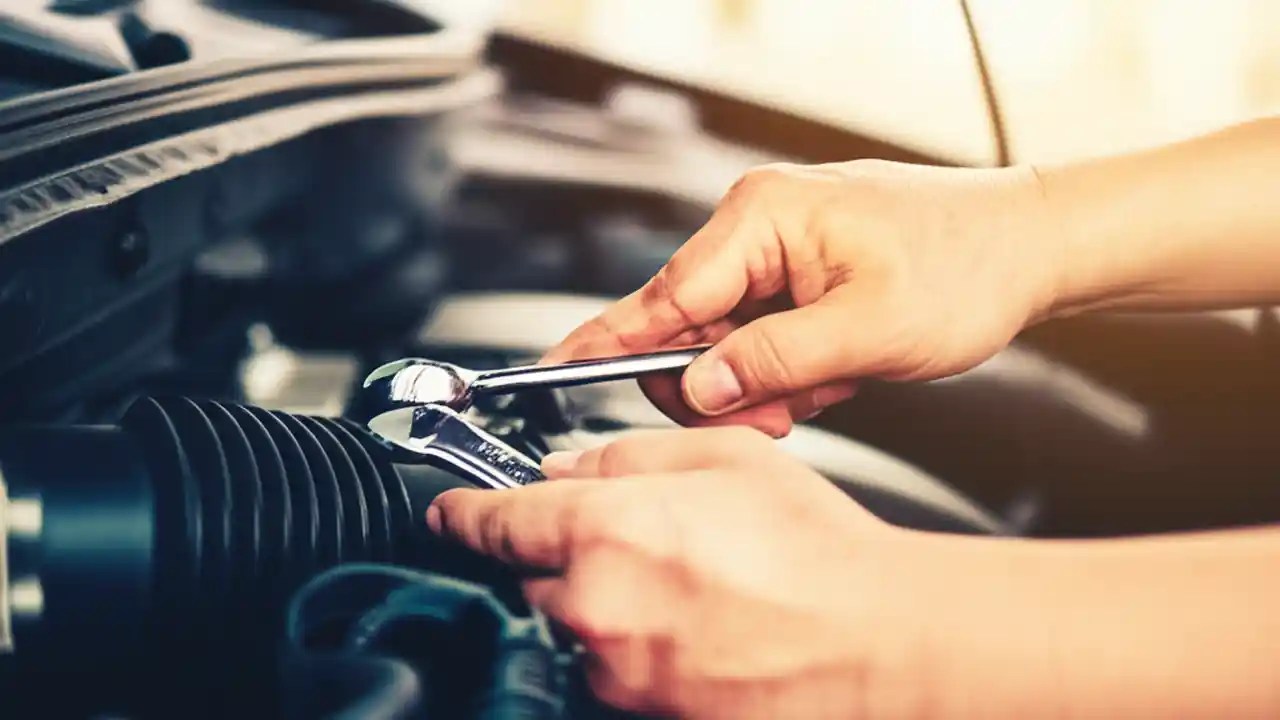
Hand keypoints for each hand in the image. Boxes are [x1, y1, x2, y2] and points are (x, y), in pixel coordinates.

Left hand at [426, 428, 926, 718]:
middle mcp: (594, 607)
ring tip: (684, 585)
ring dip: (601, 604)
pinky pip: (614, 670)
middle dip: (560, 557)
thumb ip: (625, 457)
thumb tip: (567, 469)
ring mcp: (618, 670)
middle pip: (531, 580)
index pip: (492, 523)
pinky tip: (697, 625)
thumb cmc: (815, 550)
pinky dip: (635, 646)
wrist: (876, 645)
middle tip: (631, 539)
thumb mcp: (722, 457)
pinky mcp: (646, 711)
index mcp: (602, 531)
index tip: (452, 514)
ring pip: (574, 628)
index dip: (464, 513)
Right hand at [544, 160, 1057, 435]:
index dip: (605, 344)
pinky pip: (760, 337)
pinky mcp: (794, 273)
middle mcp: (756, 226)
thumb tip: (699, 386)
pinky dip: (790, 367)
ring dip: (768, 380)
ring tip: (834, 376)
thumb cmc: (966, 266)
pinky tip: (838, 364)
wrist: (1029, 247)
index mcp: (760, 218)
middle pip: (685, 330)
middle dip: (727, 383)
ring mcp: (775, 249)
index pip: (660, 297)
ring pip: (725, 343)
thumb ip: (772, 362)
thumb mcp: (868, 332)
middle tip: (782, 407)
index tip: (551, 372)